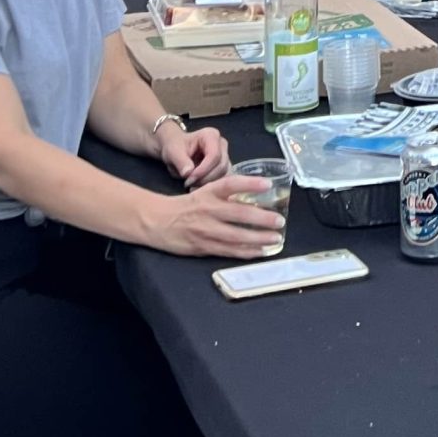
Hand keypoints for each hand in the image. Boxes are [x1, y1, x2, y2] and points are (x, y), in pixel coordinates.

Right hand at [142, 176, 288, 259]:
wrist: (157, 221)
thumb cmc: (186, 206)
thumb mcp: (204, 192)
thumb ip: (226, 195)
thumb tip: (255, 196)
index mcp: (208, 192)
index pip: (231, 184)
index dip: (249, 184)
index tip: (268, 184)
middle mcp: (208, 210)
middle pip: (238, 213)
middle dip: (261, 218)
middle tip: (280, 221)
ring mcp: (206, 230)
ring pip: (236, 236)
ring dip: (258, 238)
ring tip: (275, 239)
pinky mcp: (203, 246)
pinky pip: (228, 251)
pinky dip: (246, 252)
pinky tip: (260, 252)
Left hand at [157, 122, 228, 187]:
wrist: (177, 149)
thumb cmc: (176, 147)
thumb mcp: (173, 152)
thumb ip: (180, 161)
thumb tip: (188, 173)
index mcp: (211, 135)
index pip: (214, 155)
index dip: (203, 170)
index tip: (188, 180)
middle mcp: (222, 144)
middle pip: (221, 165)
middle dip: (205, 178)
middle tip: (188, 183)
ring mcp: (225, 155)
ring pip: (224, 174)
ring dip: (208, 183)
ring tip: (192, 186)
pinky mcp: (224, 166)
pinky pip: (223, 179)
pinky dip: (212, 185)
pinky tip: (198, 187)